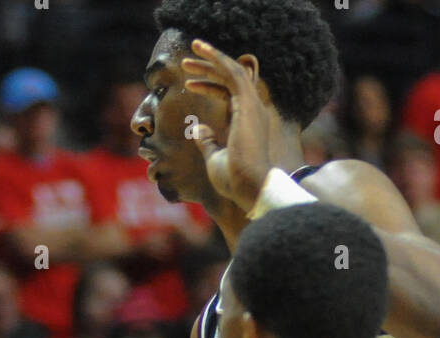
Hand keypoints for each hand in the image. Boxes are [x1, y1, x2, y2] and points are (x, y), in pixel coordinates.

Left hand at [181, 39, 287, 208]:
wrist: (248, 186)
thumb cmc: (234, 180)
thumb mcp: (214, 158)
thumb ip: (207, 141)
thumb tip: (197, 128)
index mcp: (248, 123)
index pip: (230, 95)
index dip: (210, 86)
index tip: (190, 84)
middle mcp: (253, 111)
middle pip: (231, 79)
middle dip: (208, 68)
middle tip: (186, 63)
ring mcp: (252, 105)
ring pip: (232, 71)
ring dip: (211, 59)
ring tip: (191, 50)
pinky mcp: (247, 102)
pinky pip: (232, 71)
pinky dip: (217, 58)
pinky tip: (202, 51)